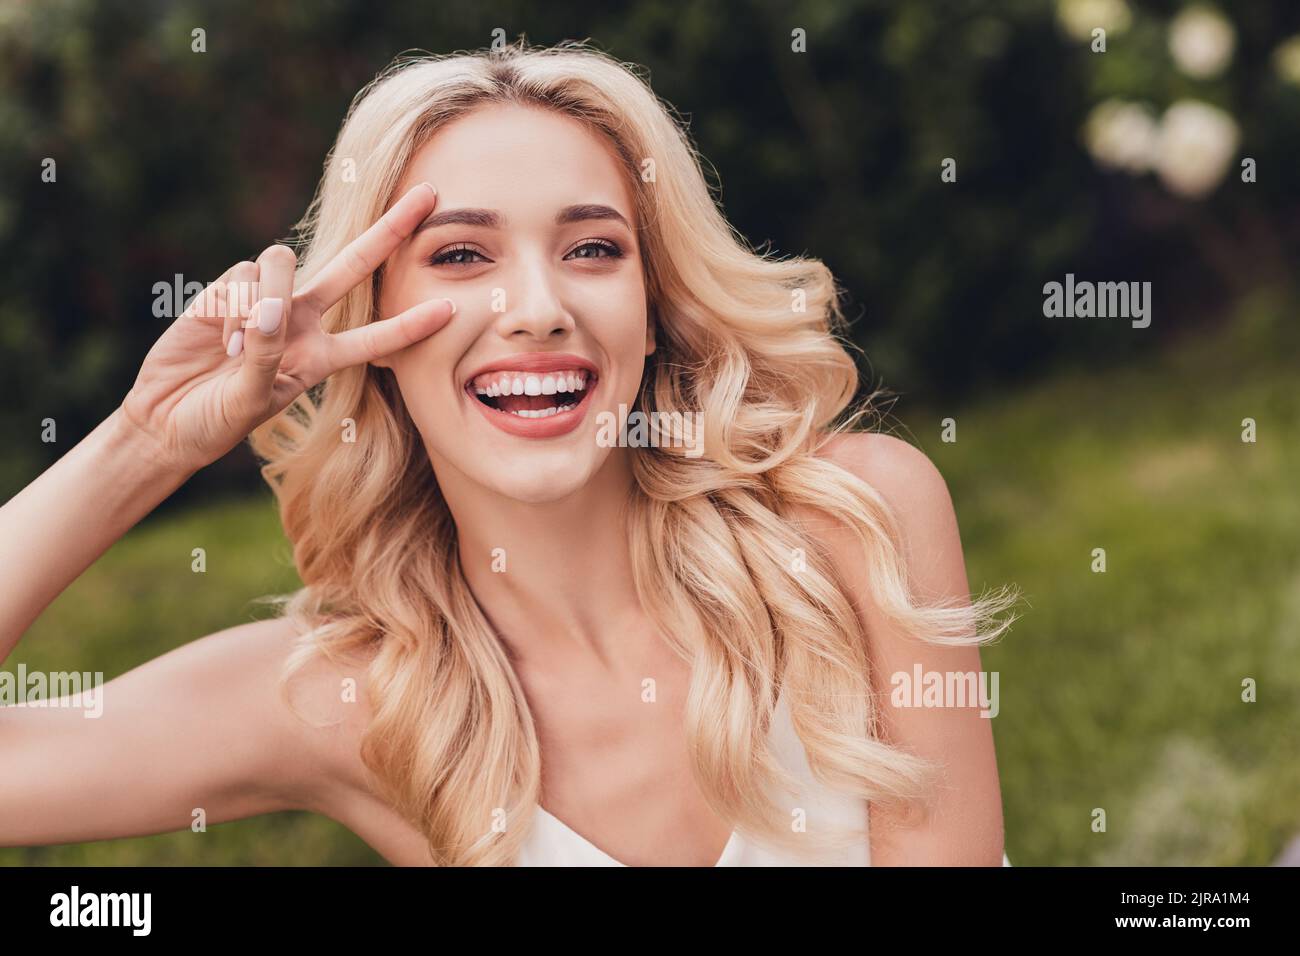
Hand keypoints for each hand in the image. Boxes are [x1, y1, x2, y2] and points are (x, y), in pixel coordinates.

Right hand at [121, 183, 451, 472]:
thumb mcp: (250, 399)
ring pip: (280, 262)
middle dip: (390, 230)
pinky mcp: (227, 289)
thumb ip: (266, 354)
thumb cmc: (217, 420)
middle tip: (430, 196)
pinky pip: (242, 275)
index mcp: (322, 357)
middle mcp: (302, 320)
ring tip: (236, 348)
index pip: (378, 339)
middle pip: (354, 266)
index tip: (452, 311)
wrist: (166, 418)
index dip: (411, 325)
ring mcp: (266, 300)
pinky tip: (217, 339)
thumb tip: (270, 308)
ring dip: (261, 298)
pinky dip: (229, 307)